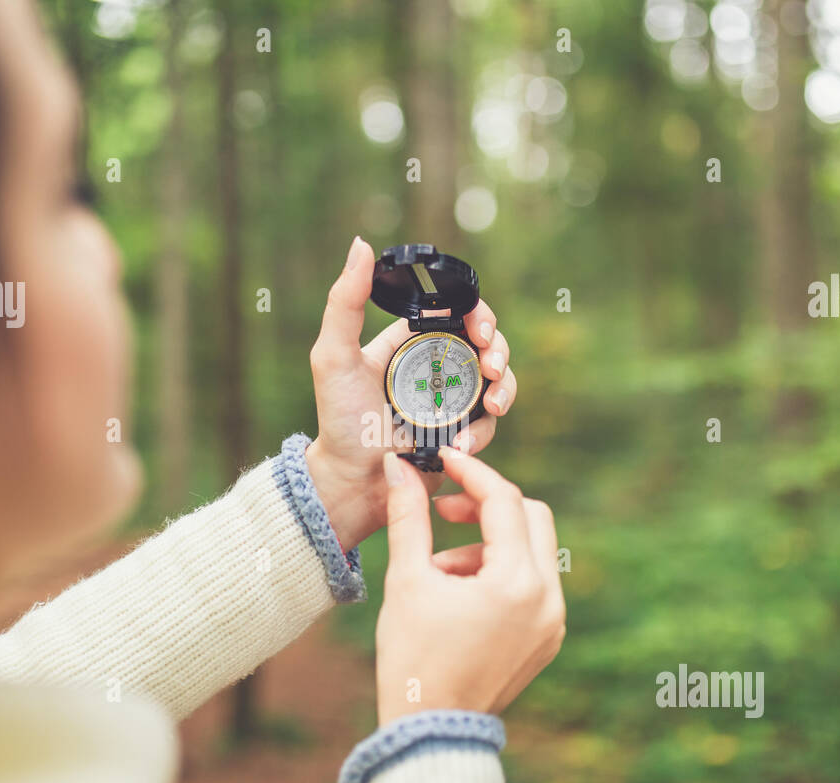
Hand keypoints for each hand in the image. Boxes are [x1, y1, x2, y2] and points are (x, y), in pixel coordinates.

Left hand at [305, 236, 518, 551]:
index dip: (479, 314)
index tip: (480, 330)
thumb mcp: (333, 355)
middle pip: (489, 344)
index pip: (458, 314)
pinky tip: (466, 438)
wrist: (351, 481)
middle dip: (501, 349)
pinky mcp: (462, 435)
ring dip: (506, 386)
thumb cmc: (338, 418)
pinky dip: (486, 429)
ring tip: (493, 401)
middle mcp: (438, 368)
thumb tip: (361, 245)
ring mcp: (454, 402)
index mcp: (413, 343)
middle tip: (492, 364)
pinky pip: (489, 424)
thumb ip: (346, 301)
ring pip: (500, 382)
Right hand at [374, 447, 565, 725]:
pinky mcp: (547, 639)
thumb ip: (409, 517)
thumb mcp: (406, 581)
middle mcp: (548, 599)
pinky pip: (532, 585)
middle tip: (444, 509)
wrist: (430, 734)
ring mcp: (553, 622)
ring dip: (489, 543)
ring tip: (437, 568)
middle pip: (532, 517)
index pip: (504, 501)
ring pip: (532, 552)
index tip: (443, 460)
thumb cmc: (412, 659)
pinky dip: (499, 573)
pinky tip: (457, 592)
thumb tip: (398, 467)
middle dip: (488, 505)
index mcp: (517, 582)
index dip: (471, 473)